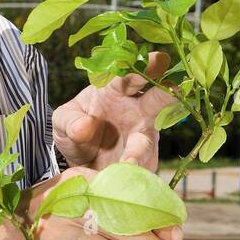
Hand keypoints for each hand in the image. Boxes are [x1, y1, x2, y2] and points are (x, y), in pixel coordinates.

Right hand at [0, 167, 182, 239]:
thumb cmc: (51, 213)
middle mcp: (68, 203)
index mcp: (80, 181)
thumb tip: (164, 218)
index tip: (176, 233)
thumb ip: (113, 196)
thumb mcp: (77, 192)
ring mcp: (57, 235)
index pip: (127, 196)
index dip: (155, 216)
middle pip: (121, 225)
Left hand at [53, 51, 173, 170]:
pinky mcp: (144, 161)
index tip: (157, 59)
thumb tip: (84, 127)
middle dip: (165, 93)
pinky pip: (143, 166)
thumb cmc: (75, 129)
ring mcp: (143, 135)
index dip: (143, 67)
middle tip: (175, 88)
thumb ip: (70, 121)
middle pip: (156, 99)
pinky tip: (125, 180)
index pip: (129, 75)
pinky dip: (134, 173)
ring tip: (127, 163)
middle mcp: (137, 109)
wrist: (81, 161)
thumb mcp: (64, 121)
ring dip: (140, 151)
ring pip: (147, 140)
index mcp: (116, 89)